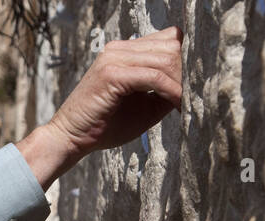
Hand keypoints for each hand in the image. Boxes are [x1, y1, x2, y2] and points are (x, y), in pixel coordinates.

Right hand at [17, 28, 183, 188]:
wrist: (71, 138)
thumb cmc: (104, 125)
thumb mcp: (144, 107)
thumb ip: (165, 93)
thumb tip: (193, 89)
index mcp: (125, 51)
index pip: (168, 39)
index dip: (184, 60)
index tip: (191, 87)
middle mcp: (119, 48)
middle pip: (171, 45)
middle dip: (186, 72)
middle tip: (191, 97)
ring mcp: (115, 58)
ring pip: (166, 58)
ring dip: (181, 83)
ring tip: (185, 104)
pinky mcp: (113, 74)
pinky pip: (154, 77)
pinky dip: (171, 91)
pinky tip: (177, 105)